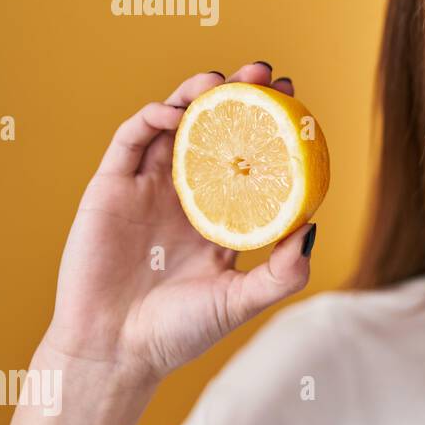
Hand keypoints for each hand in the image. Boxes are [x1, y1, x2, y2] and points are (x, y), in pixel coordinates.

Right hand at [44, 61, 314, 387]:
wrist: (115, 352)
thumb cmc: (178, 332)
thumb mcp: (242, 300)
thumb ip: (283, 271)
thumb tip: (315, 226)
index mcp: (220, 215)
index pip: (250, 156)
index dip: (271, 125)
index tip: (296, 102)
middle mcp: (185, 195)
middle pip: (215, 130)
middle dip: (239, 95)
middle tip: (265, 72)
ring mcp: (146, 188)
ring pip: (173, 125)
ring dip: (196, 94)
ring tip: (222, 78)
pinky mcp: (110, 188)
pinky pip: (131, 141)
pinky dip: (154, 117)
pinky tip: (179, 112)